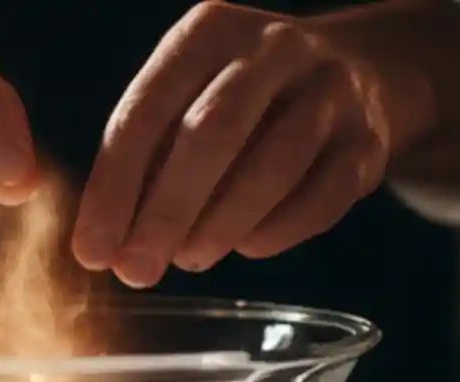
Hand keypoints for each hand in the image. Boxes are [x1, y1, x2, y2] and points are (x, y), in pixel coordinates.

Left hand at [72, 2, 392, 287]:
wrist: (360, 73)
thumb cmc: (244, 102)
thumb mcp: (189, 100)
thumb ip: (147, 163)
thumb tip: (108, 247)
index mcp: (208, 33)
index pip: (145, 111)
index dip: (113, 186)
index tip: (92, 250)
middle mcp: (272, 49)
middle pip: (210, 134)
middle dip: (165, 212)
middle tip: (136, 270)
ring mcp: (329, 90)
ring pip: (271, 166)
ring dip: (220, 226)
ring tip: (188, 260)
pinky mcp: (367, 140)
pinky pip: (321, 197)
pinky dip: (277, 231)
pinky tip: (245, 248)